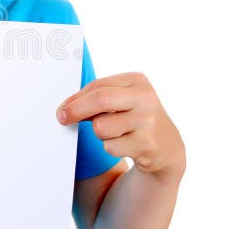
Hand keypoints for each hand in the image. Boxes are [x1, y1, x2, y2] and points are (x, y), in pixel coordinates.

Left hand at [56, 72, 184, 180]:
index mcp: (137, 81)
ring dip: (100, 133)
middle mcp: (145, 98)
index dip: (75, 98)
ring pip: (101, 127)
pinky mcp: (147, 144)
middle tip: (62, 118)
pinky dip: (111, 147)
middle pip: (100, 100)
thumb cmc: (134, 117)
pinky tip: (125, 144)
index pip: (98, 86)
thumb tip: (65, 108)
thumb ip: (97, 99)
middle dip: (76, 110)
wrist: (166, 146)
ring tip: (115, 132)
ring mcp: (148, 121)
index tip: (62, 108)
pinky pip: (110, 147)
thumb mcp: (122, 100)